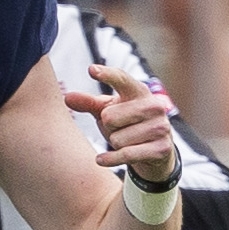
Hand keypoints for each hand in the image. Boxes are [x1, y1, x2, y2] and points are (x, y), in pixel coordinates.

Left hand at [65, 62, 178, 182]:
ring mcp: (160, 127)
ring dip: (115, 144)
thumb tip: (67, 98)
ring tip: (128, 141)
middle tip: (120, 128)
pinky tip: (102, 159)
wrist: (155, 151)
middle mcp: (154, 105)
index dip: (107, 75)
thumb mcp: (108, 111)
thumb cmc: (128, 124)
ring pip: (117, 139)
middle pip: (109, 117)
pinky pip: (125, 154)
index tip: (91, 70)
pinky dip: (110, 159)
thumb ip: (89, 103)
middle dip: (108, 127)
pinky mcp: (161, 148)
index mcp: (139, 91)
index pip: (121, 79)